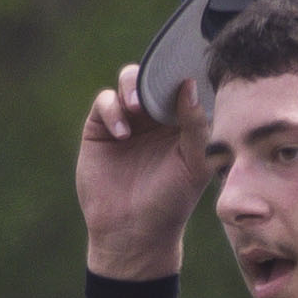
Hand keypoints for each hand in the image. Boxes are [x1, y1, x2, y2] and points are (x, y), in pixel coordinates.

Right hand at [79, 62, 215, 280]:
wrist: (133, 231)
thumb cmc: (171, 202)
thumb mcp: (194, 165)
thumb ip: (196, 126)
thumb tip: (188, 85)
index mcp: (183, 121)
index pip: (184, 84)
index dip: (186, 72)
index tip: (188, 66)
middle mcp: (156, 117)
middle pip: (155, 75)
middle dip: (157, 73)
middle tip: (157, 86)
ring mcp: (128, 120)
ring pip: (129, 80)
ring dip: (133, 85)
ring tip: (137, 106)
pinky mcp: (101, 128)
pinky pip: (105, 102)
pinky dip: (113, 110)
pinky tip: (122, 133)